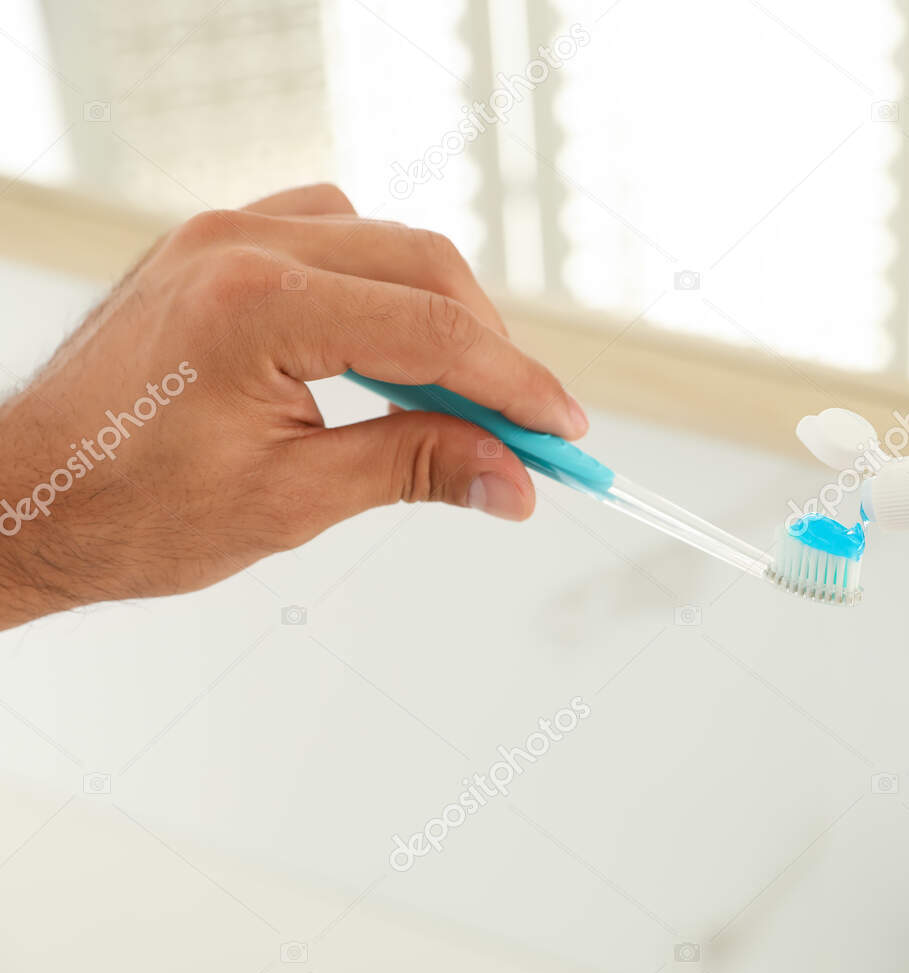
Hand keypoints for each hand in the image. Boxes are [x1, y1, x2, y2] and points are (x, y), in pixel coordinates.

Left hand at [0, 183, 585, 629]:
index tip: (563, 429)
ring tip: (461, 396)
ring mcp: (222, 234)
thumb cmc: (128, 511)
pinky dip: (381, 283)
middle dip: (489, 349)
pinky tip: (387, 345)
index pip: (433, 328)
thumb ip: (414, 468)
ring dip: (440, 311)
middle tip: (527, 427)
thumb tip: (512, 478)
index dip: (516, 384)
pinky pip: (332, 233)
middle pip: (423, 265)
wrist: (25, 498)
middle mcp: (239, 246)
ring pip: (385, 241)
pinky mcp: (214, 245)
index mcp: (256, 306)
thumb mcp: (291, 502)